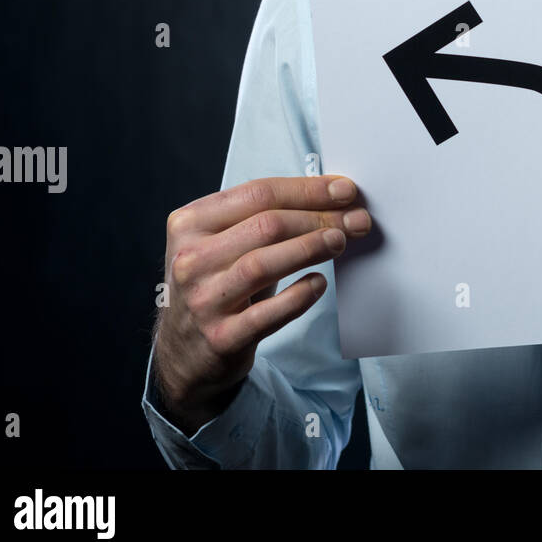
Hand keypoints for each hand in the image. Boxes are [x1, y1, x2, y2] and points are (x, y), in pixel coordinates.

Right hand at [152, 171, 370, 433]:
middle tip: (356, 219)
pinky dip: (299, 296)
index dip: (308, 189)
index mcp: (190, 222)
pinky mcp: (220, 337)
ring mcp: (202, 300)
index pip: (258, 193)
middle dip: (320, 217)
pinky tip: (319, 283)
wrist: (185, 351)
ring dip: (310, 247)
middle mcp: (190, 259)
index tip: (345, 190)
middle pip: (267, 225)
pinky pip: (266, 314)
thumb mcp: (226, 242)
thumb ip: (266, 215)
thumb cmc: (219, 283)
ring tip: (340, 242)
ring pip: (263, 263)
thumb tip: (333, 195)